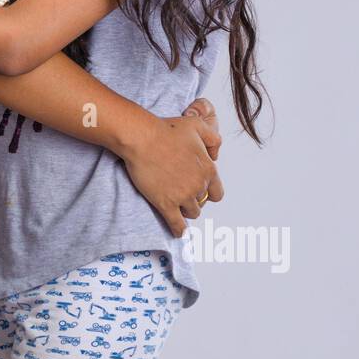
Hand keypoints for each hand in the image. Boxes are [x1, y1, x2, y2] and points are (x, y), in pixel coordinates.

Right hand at [122, 102, 224, 238]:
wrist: (142, 138)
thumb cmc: (166, 129)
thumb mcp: (197, 126)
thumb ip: (213, 139)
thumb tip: (215, 155)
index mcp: (208, 169)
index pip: (216, 192)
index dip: (208, 192)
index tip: (198, 190)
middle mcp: (198, 185)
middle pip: (202, 202)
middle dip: (194, 199)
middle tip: (181, 192)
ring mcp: (182, 196)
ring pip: (191, 213)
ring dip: (185, 210)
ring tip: (175, 204)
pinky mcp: (166, 204)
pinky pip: (176, 224)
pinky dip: (178, 230)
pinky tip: (177, 232)